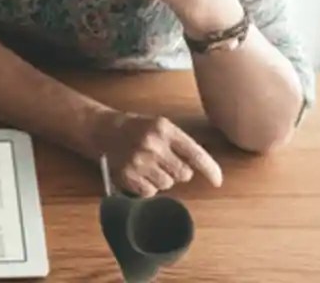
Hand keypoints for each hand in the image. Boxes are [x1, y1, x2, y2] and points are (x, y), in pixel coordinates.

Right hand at [92, 109, 222, 196]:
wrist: (102, 129)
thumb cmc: (136, 129)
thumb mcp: (160, 126)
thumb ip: (180, 144)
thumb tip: (201, 168)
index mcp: (165, 129)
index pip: (195, 154)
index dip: (210, 170)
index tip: (218, 182)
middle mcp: (153, 145)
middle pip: (183, 174)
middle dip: (178, 172)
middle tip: (164, 162)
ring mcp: (139, 161)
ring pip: (167, 185)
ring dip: (161, 179)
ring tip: (147, 166)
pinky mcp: (127, 175)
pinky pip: (149, 193)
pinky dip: (146, 187)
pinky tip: (138, 173)